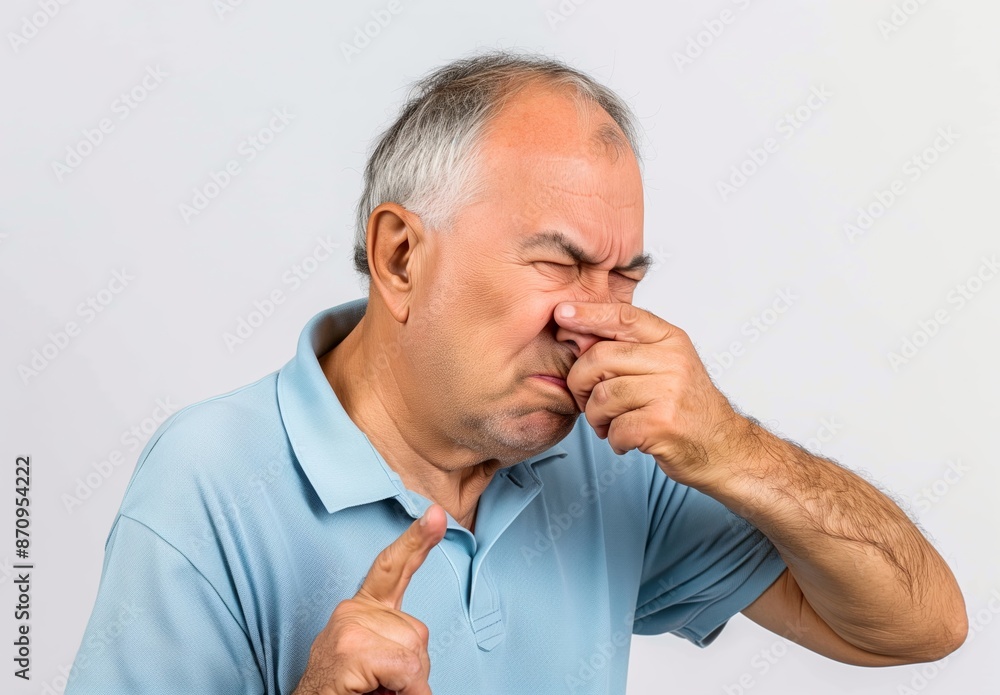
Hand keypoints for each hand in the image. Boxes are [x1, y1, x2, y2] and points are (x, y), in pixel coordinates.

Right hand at [292, 505, 447, 694]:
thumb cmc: (345, 689)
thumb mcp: (377, 661)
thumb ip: (401, 647)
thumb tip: (420, 662)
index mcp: (361, 610)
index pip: (391, 568)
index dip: (416, 541)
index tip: (435, 515)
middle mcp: (352, 610)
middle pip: (417, 631)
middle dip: (412, 667)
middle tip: (380, 685)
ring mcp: (349, 626)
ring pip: (415, 652)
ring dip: (406, 683)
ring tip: (372, 689)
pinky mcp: (351, 648)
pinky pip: (406, 668)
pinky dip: (403, 688)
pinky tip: (375, 691)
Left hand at [554, 301, 752, 488]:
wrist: (722, 446)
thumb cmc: (684, 406)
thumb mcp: (664, 365)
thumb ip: (626, 349)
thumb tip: (574, 335)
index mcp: (670, 340)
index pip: (623, 316)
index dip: (588, 313)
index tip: (562, 315)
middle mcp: (673, 360)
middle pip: (599, 358)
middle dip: (580, 382)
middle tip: (586, 398)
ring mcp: (669, 392)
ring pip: (602, 396)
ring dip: (597, 417)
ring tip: (610, 423)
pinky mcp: (663, 424)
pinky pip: (614, 428)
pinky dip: (613, 439)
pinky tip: (626, 439)